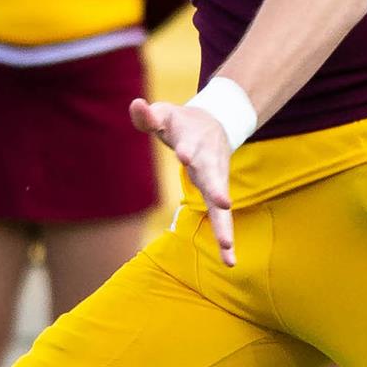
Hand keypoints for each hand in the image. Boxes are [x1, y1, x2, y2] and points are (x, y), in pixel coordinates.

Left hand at [131, 98, 236, 266]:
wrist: (215, 123)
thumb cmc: (181, 123)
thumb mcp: (163, 114)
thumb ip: (148, 115)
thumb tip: (136, 104)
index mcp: (193, 141)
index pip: (190, 144)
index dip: (188, 149)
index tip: (185, 155)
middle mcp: (208, 162)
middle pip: (213, 176)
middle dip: (216, 187)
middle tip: (222, 201)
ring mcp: (215, 180)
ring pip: (221, 203)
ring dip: (224, 224)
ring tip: (226, 246)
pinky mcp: (217, 194)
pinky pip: (222, 219)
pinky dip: (226, 239)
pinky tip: (230, 262)